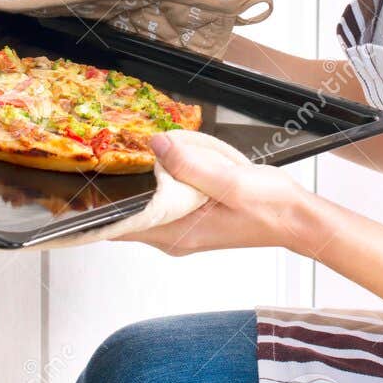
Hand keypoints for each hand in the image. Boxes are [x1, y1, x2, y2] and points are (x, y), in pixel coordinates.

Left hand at [115, 129, 310, 255]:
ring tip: (143, 152)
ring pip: (147, 204)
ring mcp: (183, 228)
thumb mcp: (230, 181)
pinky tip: (171, 161)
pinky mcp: (193, 217)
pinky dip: (163, 181)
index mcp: (177, 233)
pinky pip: (165, 199)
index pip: (120, 228)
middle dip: (122, 185)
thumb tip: (157, 145)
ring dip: (145, 180)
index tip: (85, 184)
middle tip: (116, 152)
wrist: (296, 218)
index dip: (98, 209)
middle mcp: (174, 236)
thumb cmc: (270, 207)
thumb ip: (191, 165)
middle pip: (129, 214)